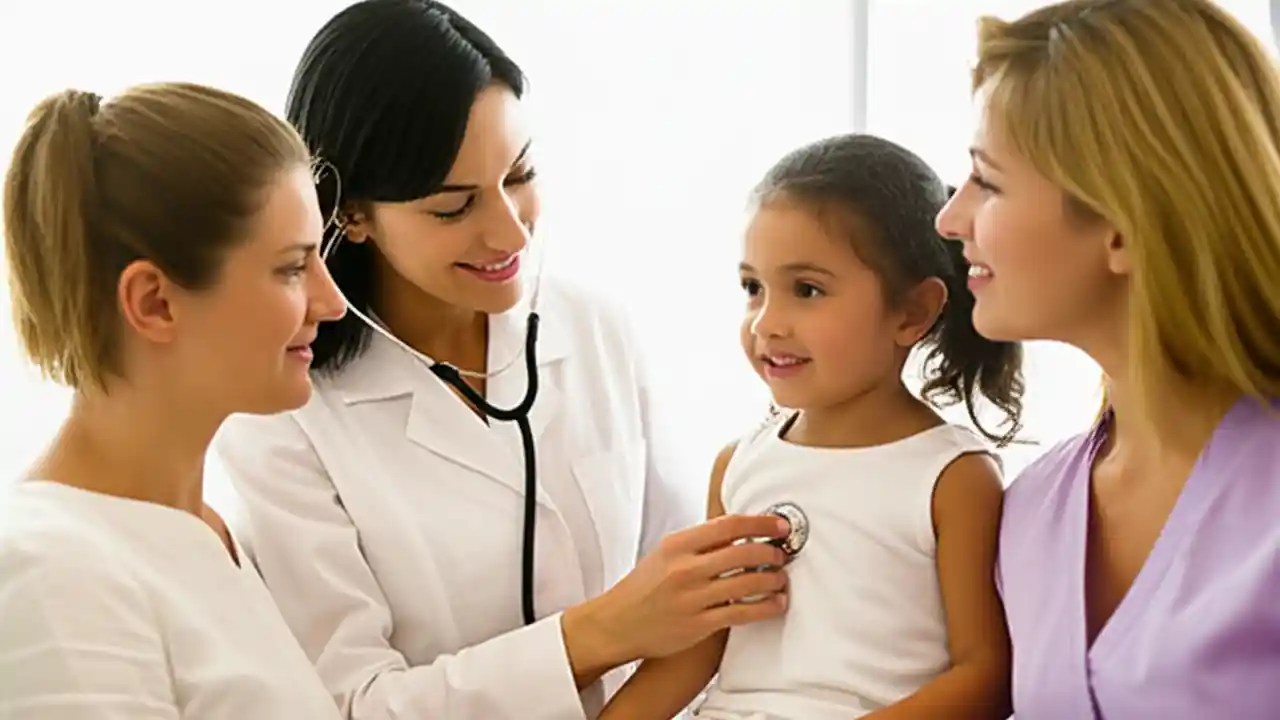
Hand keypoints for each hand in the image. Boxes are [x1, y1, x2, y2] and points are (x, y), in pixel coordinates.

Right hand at [565, 513, 789, 675]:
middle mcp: (685, 568)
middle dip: (772, 552)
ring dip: (773, 579)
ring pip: (748, 582)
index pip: (729, 525)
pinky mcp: (699, 625)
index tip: (780, 526)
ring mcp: (692, 597)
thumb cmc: (644, 588)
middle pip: (744, 552)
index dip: (761, 522)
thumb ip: (699, 543)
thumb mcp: (665, 554)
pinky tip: (776, 604)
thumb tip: (739, 531)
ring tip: (781, 579)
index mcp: (677, 544)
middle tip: (782, 555)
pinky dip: (766, 607)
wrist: (617, 624)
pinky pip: (743, 613)